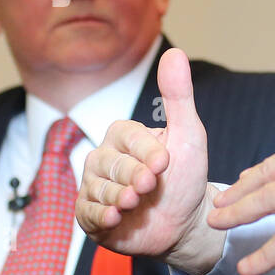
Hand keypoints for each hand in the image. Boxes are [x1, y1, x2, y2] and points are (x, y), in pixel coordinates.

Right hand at [76, 47, 222, 274]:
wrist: (185, 222)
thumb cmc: (186, 176)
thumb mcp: (189, 136)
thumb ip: (179, 97)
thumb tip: (174, 53)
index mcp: (124, 136)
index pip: (126, 136)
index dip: (146, 151)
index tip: (166, 163)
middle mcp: (104, 158)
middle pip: (110, 164)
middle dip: (134, 177)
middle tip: (150, 187)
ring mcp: (95, 188)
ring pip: (97, 189)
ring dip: (119, 198)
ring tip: (135, 204)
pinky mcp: (91, 216)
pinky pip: (86, 213)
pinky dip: (100, 216)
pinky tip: (115, 219)